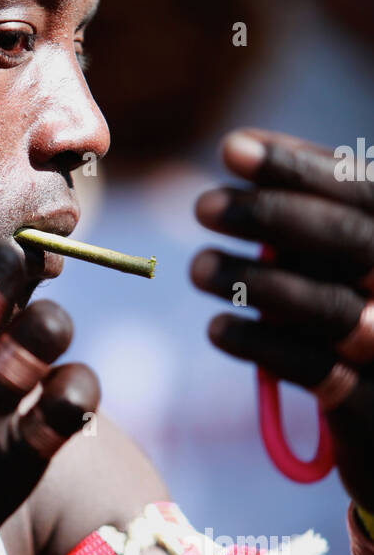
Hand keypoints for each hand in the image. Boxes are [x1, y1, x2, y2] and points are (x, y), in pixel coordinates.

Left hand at [191, 128, 373, 509]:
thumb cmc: (360, 326)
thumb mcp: (344, 263)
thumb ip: (309, 213)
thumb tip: (239, 154)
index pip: (363, 190)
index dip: (297, 166)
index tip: (230, 148)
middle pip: (353, 241)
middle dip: (272, 215)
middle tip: (203, 206)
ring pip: (332, 307)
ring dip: (255, 282)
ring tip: (199, 267)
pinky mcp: (373, 406)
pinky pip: (314, 369)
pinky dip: (260, 344)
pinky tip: (218, 329)